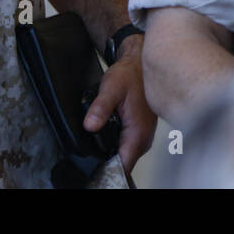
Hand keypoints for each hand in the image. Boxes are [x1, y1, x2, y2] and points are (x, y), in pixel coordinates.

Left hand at [83, 38, 156, 173]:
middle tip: (92, 146)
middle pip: (123, 163)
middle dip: (106, 159)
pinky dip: (115, 142)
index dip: (107, 168)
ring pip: (124, 155)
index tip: (94, 164)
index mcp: (138, 133)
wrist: (140, 64)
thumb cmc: (131, 75)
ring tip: (99, 136)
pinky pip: (126, 146)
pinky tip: (107, 131)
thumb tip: (90, 126)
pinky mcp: (140, 132)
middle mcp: (143, 139)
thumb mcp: (111, 88)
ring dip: (110, 150)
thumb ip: (100, 108)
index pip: (123, 166)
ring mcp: (143, 136)